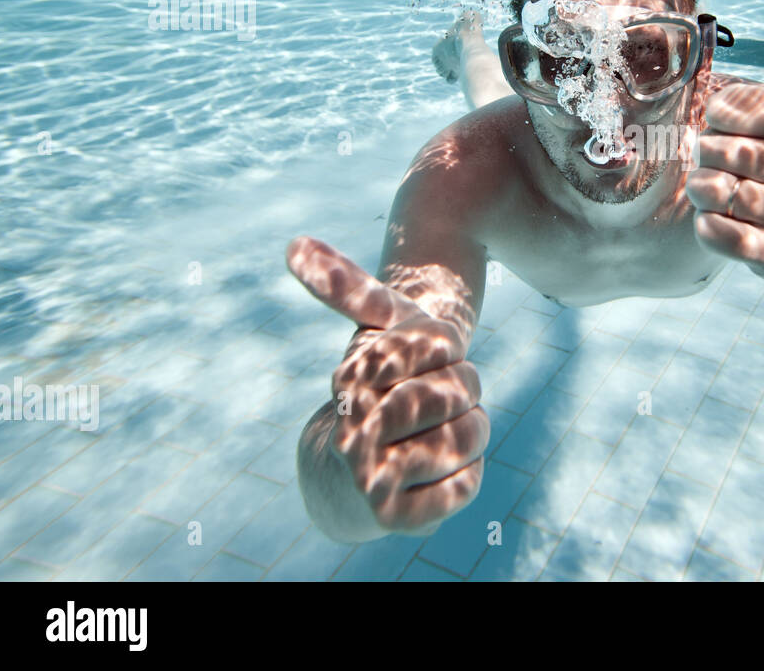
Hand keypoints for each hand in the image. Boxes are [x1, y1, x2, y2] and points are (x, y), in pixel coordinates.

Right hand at [286, 236, 488, 534]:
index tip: (425, 362)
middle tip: (440, 401)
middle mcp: (355, 429)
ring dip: (471, 432)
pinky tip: (442, 471)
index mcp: (354, 377)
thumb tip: (293, 243)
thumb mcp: (373, 331)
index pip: (441, 345)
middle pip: (461, 391)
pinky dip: (467, 475)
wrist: (347, 476)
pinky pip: (467, 486)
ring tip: (442, 433)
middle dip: (464, 391)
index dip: (448, 352)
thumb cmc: (376, 389)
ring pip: (470, 437)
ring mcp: (371, 479)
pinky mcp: (394, 519)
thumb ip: (344, 286)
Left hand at [686, 0, 763, 282]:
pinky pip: (717, 235)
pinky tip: (723, 220)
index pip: (727, 108)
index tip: (735, 128)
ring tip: (724, 192)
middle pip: (717, 151)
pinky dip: (708, 227)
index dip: (719, 120)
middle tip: (729, 166)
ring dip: (706, 192)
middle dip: (710, 158)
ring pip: (713, 191)